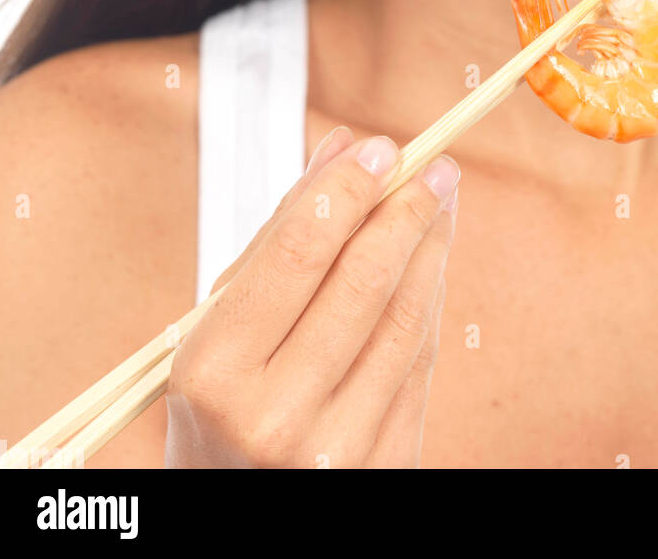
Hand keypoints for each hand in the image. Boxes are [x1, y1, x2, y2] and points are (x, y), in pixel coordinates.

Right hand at [164, 125, 457, 467]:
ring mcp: (335, 453)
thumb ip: (280, 236)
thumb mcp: (217, 326)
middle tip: (433, 163)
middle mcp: (274, 417)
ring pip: (405, 320)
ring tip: (441, 200)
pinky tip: (430, 262)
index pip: (298, 251)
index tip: (381, 146)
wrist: (232, 512)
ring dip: (431, 247)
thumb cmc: (220, 406)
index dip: (348, 188)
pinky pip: (419, 365)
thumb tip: (341, 148)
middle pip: (364, 280)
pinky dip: (429, 302)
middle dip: (406, 209)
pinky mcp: (383, 467)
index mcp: (216, 373)